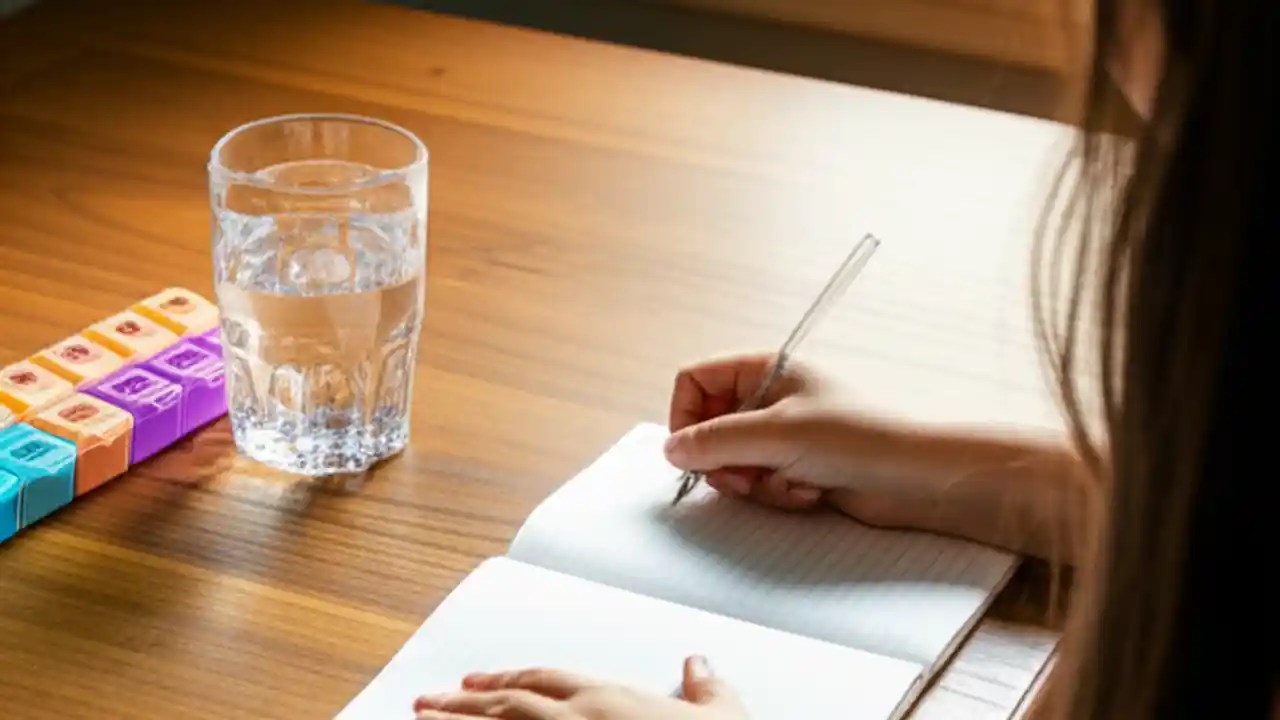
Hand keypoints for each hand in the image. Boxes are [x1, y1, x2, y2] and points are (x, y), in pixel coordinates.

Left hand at [413, 656, 747, 719]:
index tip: (478, 680)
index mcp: (610, 699)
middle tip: (425, 699)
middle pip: (505, 702)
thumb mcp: (724, 716)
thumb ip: (707, 688)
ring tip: (417, 718)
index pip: (547, 679)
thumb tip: (699, 664)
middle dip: (462, 701)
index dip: (509, 677)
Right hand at [664, 352, 922, 522]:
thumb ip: (716, 441)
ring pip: (734, 461)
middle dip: (722, 459)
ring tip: (787, 484)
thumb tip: (671, 450)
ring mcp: (786, 434)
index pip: (697, 380)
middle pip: (711, 427)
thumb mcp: (777, 434)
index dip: (686, 416)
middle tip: (743, 478)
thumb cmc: (859, 438)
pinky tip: (810, 493)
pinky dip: (777, 494)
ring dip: (753, 481)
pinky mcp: (800, 467)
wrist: (917, 478)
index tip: (692, 451)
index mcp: (767, 368)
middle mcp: (772, 397)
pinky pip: (761, 483)